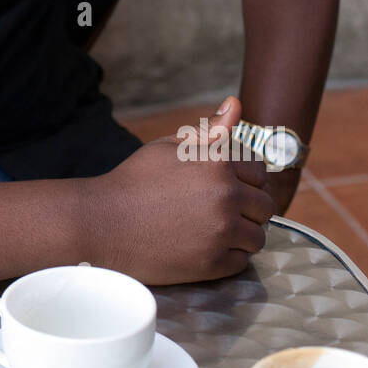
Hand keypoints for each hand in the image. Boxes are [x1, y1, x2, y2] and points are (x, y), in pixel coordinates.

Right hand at [86, 95, 273, 284]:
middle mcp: (226, 195)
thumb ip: (209, 130)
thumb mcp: (169, 147)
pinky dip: (228, 256)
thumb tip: (235, 104)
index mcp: (218, 163)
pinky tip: (201, 246)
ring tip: (209, 230)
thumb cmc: (135, 180)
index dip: (242, 180)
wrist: (103, 223)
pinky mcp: (213, 264)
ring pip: (257, 237)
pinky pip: (242, 261)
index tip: (220, 188)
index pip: (259, 173)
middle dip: (246, 209)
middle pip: (264, 206)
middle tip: (214, 212)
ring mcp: (221, 232)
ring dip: (240, 235)